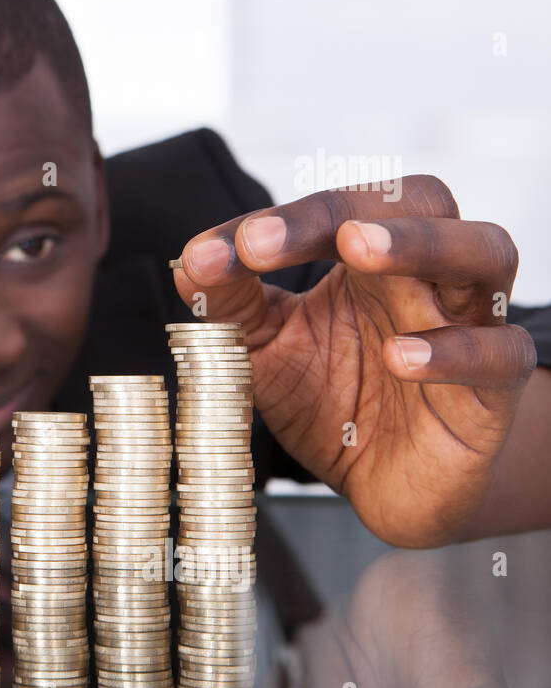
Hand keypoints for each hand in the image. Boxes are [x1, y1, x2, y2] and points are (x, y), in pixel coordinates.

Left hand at [173, 175, 536, 546]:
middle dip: (347, 209)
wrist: (382, 485)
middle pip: (421, 202)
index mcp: (370, 258)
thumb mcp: (265, 350)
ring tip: (359, 251)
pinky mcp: (496, 389)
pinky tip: (400, 357)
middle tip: (269, 239)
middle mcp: (427, 275)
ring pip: (485, 252)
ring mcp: (470, 323)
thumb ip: (231, 305)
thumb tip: (189, 263)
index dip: (272, 223)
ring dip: (420, 243)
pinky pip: (498, 353)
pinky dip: (453, 350)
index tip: (208, 256)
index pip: (338, 210)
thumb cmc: (330, 399)